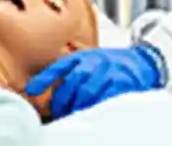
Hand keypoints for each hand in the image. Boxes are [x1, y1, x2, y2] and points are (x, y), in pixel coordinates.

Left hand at [26, 45, 163, 118]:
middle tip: (58, 114)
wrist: (141, 61)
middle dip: (62, 101)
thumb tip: (40, 89)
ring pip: (87, 92)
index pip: (59, 67)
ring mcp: (109, 70)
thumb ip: (69, 73)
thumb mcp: (87, 62)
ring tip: (72, 116)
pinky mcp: (124, 82)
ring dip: (77, 107)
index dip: (44, 78)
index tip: (30, 90)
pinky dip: (96, 107)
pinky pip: (106, 97)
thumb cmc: (108, 66)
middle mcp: (94, 61)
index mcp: (82, 56)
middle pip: (71, 82)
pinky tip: (91, 113)